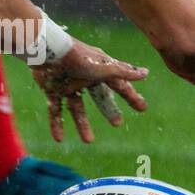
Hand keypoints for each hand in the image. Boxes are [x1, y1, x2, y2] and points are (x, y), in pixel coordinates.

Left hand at [31, 39, 147, 142]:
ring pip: (76, 109)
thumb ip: (124, 72)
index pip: (120, 86)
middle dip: (109, 110)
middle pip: (100, 98)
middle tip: (117, 123)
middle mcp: (85, 78)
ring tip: (88, 141)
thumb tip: (146, 73)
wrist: (49, 53)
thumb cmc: (79, 58)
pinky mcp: (51, 90)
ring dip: (83, 125)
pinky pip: (55, 111)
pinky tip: (59, 139)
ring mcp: (68, 85)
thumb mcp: (105, 67)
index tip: (142, 109)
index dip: (130, 97)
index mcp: (100, 71)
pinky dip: (57, 124)